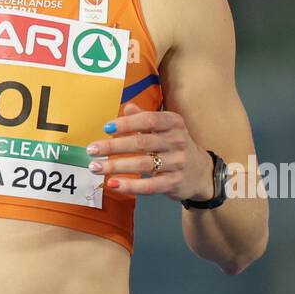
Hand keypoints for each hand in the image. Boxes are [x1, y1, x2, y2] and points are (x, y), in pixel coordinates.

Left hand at [85, 102, 213, 200]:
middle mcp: (177, 141)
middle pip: (141, 143)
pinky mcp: (174, 183)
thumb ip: (145, 117)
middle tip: (92, 150)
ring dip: (116, 166)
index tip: (106, 128)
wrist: (201, 172)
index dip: (127, 123)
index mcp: (174, 123)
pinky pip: (149, 185)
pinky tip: (113, 184)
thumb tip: (127, 107)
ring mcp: (177, 163)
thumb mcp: (165, 127)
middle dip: (113, 146)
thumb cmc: (175, 146)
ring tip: (96, 167)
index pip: (149, 120)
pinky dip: (130, 186)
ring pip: (142, 164)